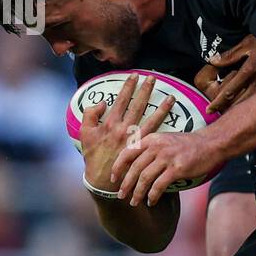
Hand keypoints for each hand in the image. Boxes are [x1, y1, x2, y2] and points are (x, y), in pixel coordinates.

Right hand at [81, 74, 175, 192]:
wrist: (102, 178)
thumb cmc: (93, 156)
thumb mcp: (84, 134)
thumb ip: (90, 115)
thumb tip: (103, 102)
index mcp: (109, 123)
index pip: (121, 100)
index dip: (128, 87)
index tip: (134, 76)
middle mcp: (123, 129)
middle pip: (137, 105)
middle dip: (145, 90)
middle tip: (153, 77)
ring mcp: (134, 138)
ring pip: (150, 118)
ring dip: (161, 106)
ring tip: (171, 95)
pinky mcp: (142, 147)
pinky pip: (155, 132)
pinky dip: (163, 123)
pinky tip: (171, 118)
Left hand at [111, 128, 215, 207]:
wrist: (211, 143)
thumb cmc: (188, 144)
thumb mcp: (165, 139)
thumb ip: (150, 148)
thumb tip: (135, 164)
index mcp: (151, 139)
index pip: (127, 153)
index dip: (117, 167)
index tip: (113, 179)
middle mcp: (156, 147)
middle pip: (134, 168)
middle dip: (125, 184)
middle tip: (120, 196)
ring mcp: (167, 157)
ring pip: (145, 178)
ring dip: (138, 193)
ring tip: (135, 202)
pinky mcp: (177, 168)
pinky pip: (159, 185)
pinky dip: (153, 195)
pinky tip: (151, 201)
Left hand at [193, 35, 255, 112]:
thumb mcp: (245, 44)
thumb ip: (229, 55)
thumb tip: (213, 61)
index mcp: (250, 70)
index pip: (230, 90)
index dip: (218, 101)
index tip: (210, 109)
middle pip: (240, 102)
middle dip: (228, 111)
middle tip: (217, 118)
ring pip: (252, 103)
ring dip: (240, 111)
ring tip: (231, 119)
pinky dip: (254, 107)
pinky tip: (250, 111)